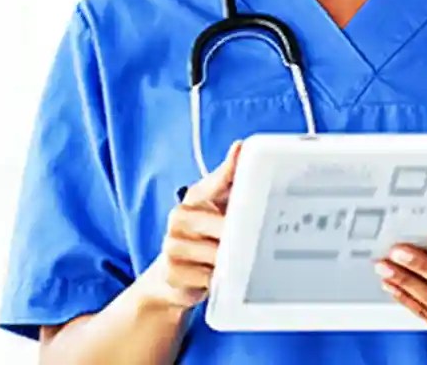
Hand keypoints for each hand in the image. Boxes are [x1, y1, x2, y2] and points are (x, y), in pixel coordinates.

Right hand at [139, 141, 242, 310]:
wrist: (171, 275)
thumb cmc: (201, 237)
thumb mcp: (215, 208)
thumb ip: (229, 180)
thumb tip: (240, 147)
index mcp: (193, 198)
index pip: (216, 181)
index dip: (230, 169)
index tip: (241, 151)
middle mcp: (179, 217)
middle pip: (223, 225)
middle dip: (240, 235)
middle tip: (255, 240)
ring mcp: (172, 245)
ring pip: (217, 254)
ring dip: (230, 262)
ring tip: (232, 261)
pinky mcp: (172, 272)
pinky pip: (208, 278)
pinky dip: (218, 279)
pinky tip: (217, 277)